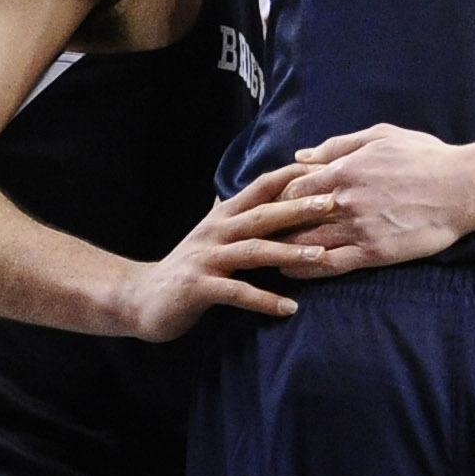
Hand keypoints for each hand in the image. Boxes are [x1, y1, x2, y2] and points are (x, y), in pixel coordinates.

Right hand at [115, 168, 334, 340]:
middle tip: (334, 202)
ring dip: (289, 252)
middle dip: (299, 207)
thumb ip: (237, 211)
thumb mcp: (213, 233)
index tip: (327, 167)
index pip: (261, 187)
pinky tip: (289, 308)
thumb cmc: (187, 266)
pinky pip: (237, 292)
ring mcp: (207, 258)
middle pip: (263, 214)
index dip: (292, 175)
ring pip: (253, 250)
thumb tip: (260, 185)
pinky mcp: (199, 287)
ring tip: (321, 256)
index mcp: (224, 216)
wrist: (140, 297)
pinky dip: (264, 299)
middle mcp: (217, 231)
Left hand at [279, 126, 474, 274]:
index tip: (275, 205)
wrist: (463, 188)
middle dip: (273, 226)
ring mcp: (358, 228)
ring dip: (282, 250)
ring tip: (268, 255)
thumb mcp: (381, 136)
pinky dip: (305, 269)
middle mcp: (344, 200)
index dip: (279, 197)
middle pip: (292, 217)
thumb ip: (338, 145)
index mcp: (343, 170)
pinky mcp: (373, 253)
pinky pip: (329, 264)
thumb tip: (301, 156)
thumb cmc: (426, 157)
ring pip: (305, 243)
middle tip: (262, 234)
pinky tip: (291, 271)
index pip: (292, 187)